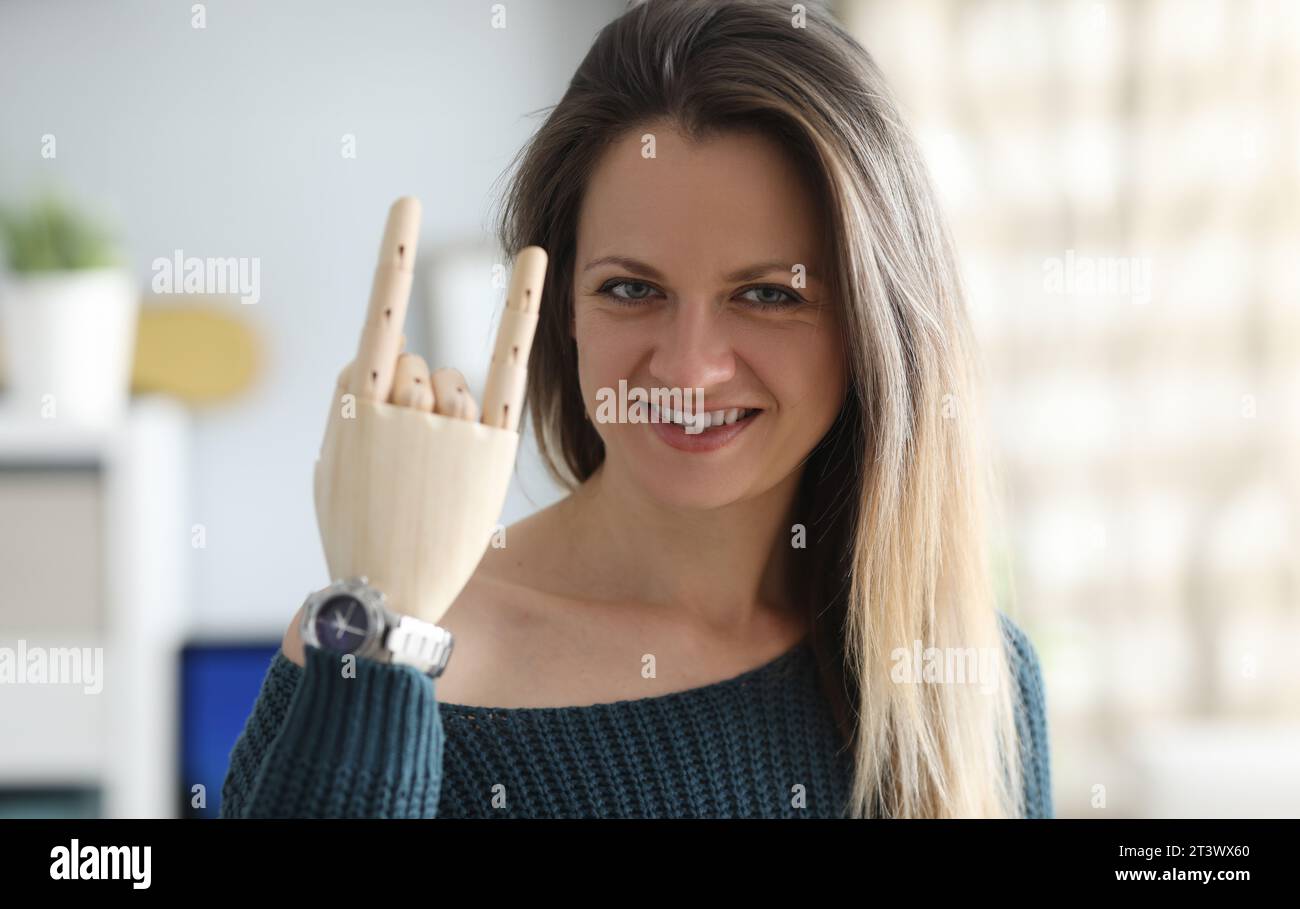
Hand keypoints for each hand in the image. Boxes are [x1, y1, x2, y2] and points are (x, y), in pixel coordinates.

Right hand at [312, 196, 546, 625]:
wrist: (389, 601)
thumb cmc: (356, 539)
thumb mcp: (330, 475)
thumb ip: (345, 414)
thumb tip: (363, 371)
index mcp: (350, 410)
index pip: (378, 331)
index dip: (390, 285)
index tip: (404, 205)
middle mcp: (396, 406)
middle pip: (420, 362)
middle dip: (417, 402)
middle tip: (411, 467)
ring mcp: (442, 423)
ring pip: (452, 379)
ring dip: (445, 417)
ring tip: (432, 481)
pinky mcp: (486, 445)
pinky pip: (506, 363)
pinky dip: (520, 307)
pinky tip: (531, 255)